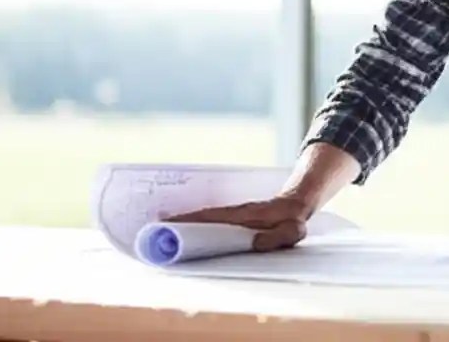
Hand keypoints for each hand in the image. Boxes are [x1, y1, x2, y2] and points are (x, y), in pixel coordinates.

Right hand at [165, 195, 310, 251]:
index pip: (210, 217)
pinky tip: (182, 239)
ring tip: (159, 236)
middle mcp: (232, 215)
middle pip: (199, 219)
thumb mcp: (292, 230)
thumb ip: (278, 237)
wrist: (296, 205)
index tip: (166, 224)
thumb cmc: (293, 219)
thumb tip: (256, 244)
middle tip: (152, 233)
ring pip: (202, 222)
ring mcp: (230, 218)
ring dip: (182, 227)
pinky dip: (194, 230)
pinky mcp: (231, 224)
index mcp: (241, 216)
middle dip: (176, 225)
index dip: (188, 221)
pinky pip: (209, 226)